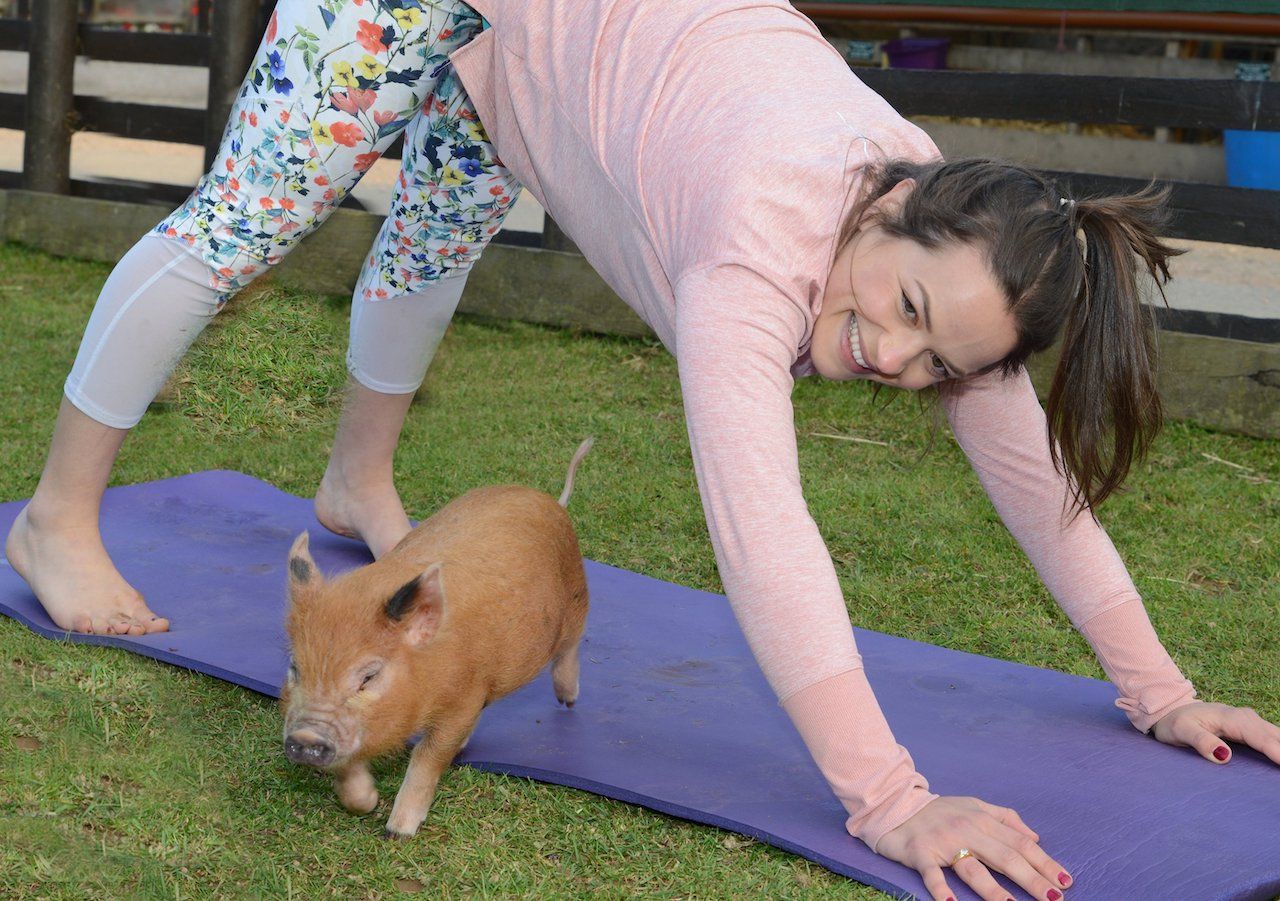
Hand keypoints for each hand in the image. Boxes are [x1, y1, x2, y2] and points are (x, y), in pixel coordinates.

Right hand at [876, 796, 1071, 900]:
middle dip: (1031, 880)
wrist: (894, 802)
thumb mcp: (973, 805)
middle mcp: (966, 829)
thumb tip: (1034, 837)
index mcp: (982, 819)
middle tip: (1053, 899)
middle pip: (1004, 857)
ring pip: (973, 868)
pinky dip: (941, 888)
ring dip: (992, 889)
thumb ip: (1005, 818)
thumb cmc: (938, 810)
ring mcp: (943, 841)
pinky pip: (932, 873)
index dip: (1044, 862)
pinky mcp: (920, 853)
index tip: (1065, 882)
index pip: (1020, 843)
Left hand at [1151, 700, 1279, 765]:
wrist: (1172, 711)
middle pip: (1277, 737)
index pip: (1261, 738)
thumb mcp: (1180, 731)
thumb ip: (1200, 741)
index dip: (1278, 752)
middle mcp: (1248, 719)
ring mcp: (1253, 724)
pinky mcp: (1253, 731)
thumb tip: (1224, 756)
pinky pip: (1274, 741)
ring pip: (1279, 738)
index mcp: (1232, 718)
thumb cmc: (1176, 722)